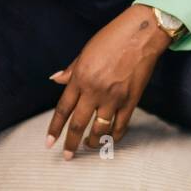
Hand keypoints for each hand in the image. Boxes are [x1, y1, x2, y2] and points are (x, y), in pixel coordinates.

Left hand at [45, 3, 170, 158]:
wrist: (141, 34)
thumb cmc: (112, 38)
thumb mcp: (85, 51)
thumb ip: (70, 70)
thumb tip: (55, 79)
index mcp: (80, 78)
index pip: (63, 109)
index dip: (55, 128)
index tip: (49, 143)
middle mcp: (95, 90)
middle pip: (78, 124)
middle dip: (71, 143)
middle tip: (67, 156)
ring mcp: (114, 98)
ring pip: (99, 129)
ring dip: (92, 142)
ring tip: (87, 146)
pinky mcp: (131, 101)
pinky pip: (120, 126)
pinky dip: (113, 136)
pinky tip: (108, 139)